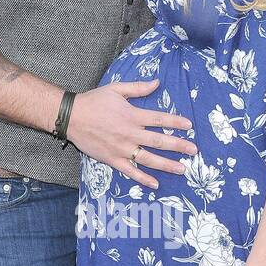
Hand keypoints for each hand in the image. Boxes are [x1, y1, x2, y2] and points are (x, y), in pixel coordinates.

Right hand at [67, 78, 196, 188]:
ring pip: (149, 158)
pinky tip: (155, 183)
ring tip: (182, 168)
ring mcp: (122, 148)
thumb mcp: (116, 89)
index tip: (190, 126)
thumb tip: (157, 82)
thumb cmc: (93, 101)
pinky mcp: (112, 159)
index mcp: (132, 115)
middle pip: (159, 140)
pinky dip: (143, 178)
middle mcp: (130, 133)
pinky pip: (131, 171)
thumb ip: (138, 88)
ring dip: (167, 164)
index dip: (176, 122)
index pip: (160, 119)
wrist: (71, 117)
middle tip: (194, 150)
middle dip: (179, 146)